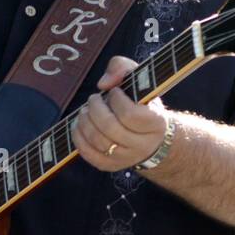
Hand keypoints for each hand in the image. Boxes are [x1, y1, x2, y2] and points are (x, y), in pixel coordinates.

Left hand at [70, 55, 167, 171]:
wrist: (151, 138)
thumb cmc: (142, 103)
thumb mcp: (140, 78)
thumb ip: (123, 67)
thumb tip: (103, 83)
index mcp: (156, 124)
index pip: (130, 114)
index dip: (116, 100)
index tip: (115, 92)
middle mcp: (143, 145)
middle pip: (110, 127)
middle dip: (95, 109)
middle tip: (94, 99)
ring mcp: (126, 159)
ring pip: (97, 141)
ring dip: (85, 121)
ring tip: (86, 110)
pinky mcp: (110, 166)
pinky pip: (88, 154)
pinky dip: (78, 136)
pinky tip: (80, 124)